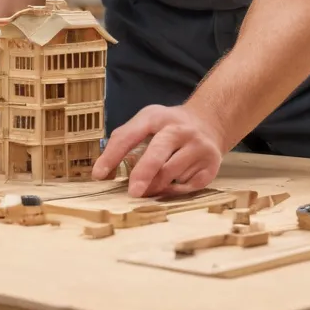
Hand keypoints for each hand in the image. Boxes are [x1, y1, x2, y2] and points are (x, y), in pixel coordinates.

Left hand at [93, 104, 224, 197]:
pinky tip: (172, 185)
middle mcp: (179, 130)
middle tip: (132, 192)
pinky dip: (175, 190)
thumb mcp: (148, 121)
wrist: (209, 122)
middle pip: (158, 152)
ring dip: (156, 187)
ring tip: (147, 190)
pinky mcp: (210, 165)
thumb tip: (105, 170)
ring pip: (172, 174)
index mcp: (156, 117)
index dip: (112, 155)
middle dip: (143, 173)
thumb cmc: (169, 126)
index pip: (129, 135)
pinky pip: (188, 186)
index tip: (99, 174)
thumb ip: (127, 138)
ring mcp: (197, 147)